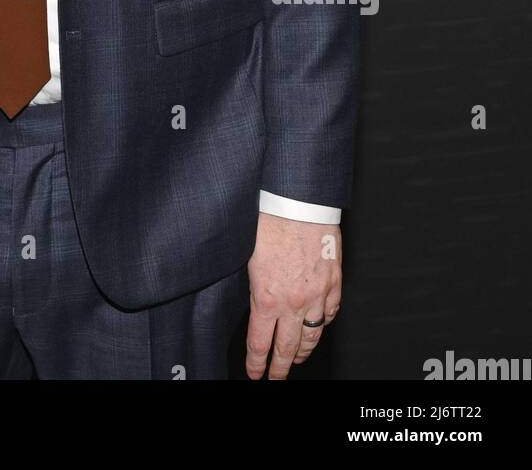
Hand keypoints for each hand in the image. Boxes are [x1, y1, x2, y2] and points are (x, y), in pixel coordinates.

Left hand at [245, 211, 341, 379]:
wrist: (299, 203)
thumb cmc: (270, 222)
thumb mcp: (249, 259)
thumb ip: (255, 287)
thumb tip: (257, 303)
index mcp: (267, 297)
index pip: (260, 343)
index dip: (256, 363)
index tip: (255, 373)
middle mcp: (294, 302)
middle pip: (287, 348)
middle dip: (280, 368)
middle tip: (276, 379)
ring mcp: (317, 295)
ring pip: (312, 335)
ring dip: (303, 351)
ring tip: (296, 359)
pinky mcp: (334, 283)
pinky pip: (330, 312)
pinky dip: (323, 323)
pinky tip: (318, 326)